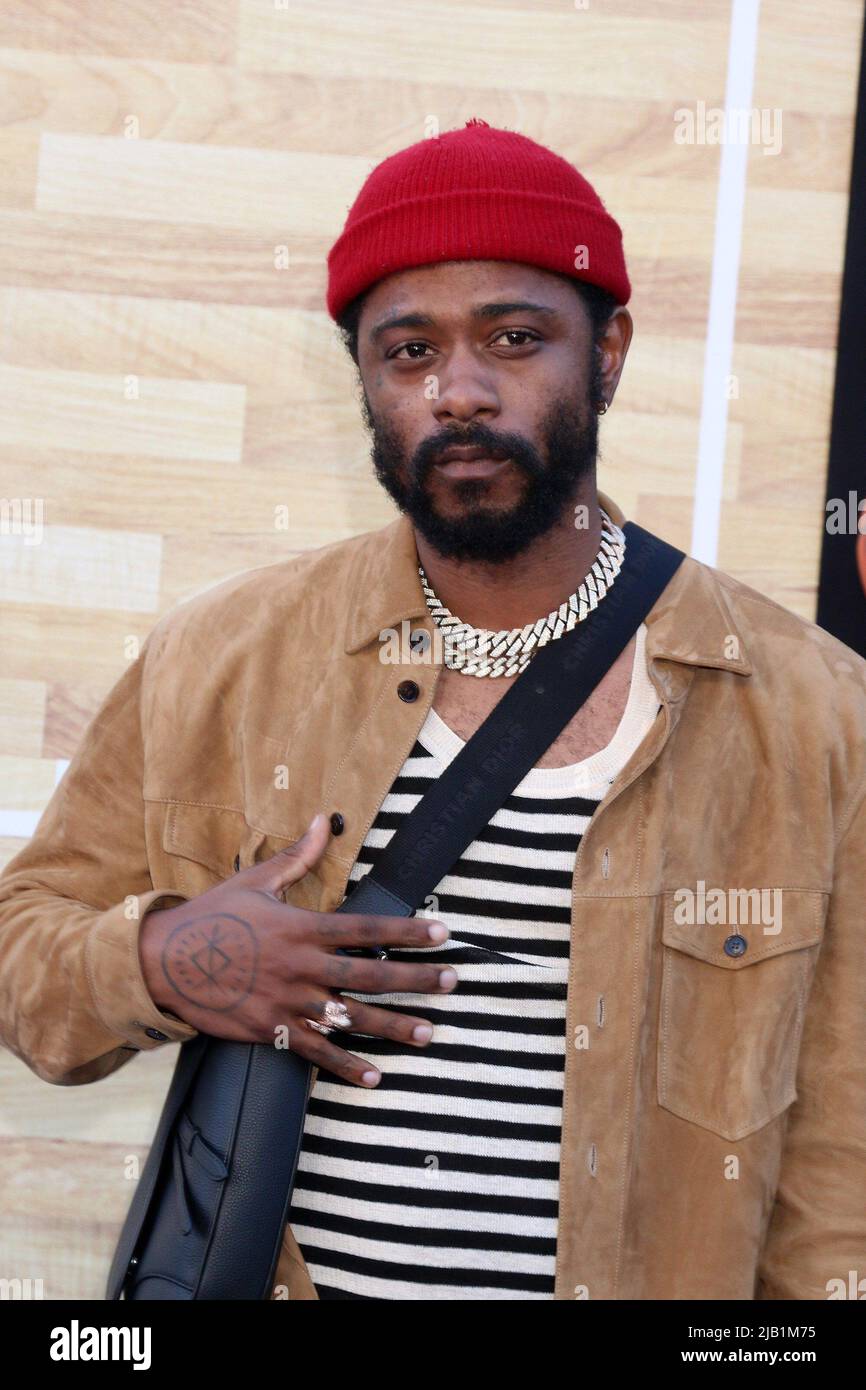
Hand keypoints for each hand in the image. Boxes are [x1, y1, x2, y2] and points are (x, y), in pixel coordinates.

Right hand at [138, 813, 454, 1086]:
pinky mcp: (271, 1031)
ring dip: (394, 1027)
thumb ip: (298, 856)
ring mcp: (288, 1002)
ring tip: (429, 1032)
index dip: (408, 933)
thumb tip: (324, 819)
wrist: (162, 961)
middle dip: (416, 980)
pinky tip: (374, 1076)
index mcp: (302, 928)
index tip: (443, 935)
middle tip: (452, 983)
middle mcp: (302, 967)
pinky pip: (316, 1051)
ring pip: (351, 1019)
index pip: (367, 930)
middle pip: (370, 976)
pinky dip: (346, 1065)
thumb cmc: (211, 916)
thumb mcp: (256, 881)